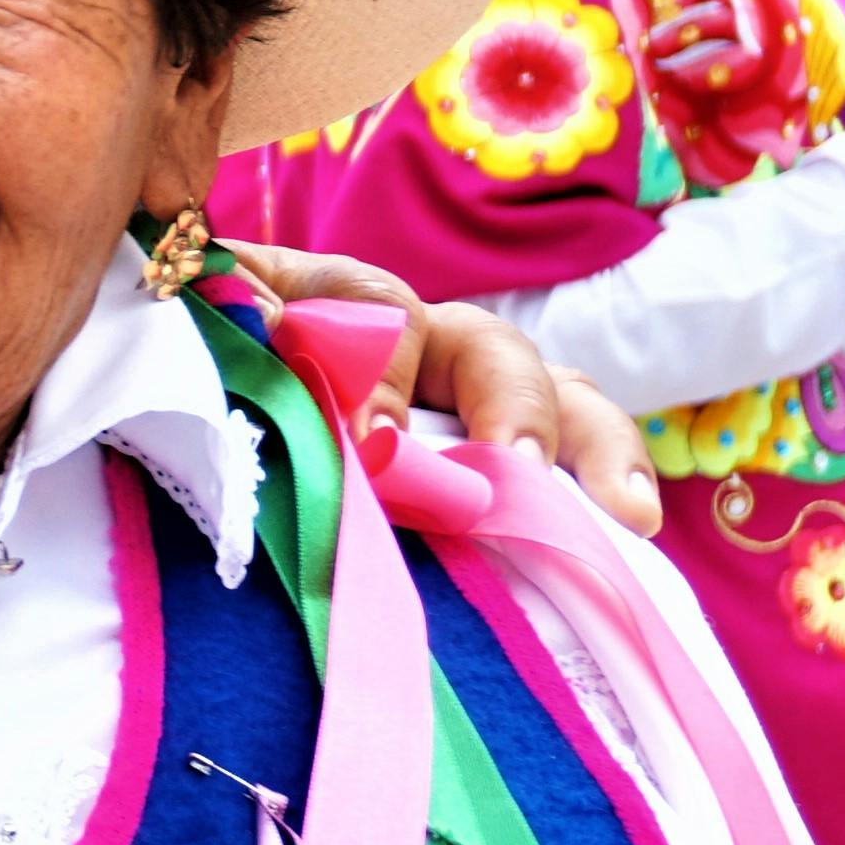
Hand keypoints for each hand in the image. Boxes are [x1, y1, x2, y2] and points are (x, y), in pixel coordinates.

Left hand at [216, 238, 665, 537]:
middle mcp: (435, 345)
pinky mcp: (511, 463)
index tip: (371, 443)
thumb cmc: (224, 365)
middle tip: (513, 468)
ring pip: (562, 404)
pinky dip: (605, 499)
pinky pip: (574, 470)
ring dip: (595, 455)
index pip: (381, 311)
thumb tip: (258, 324)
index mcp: (355, 303)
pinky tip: (628, 541)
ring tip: (624, 517)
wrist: (217, 407)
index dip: (382, 370)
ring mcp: (485, 402)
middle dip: (513, 410)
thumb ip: (233, 321)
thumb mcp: (216, 335)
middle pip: (496, 354)